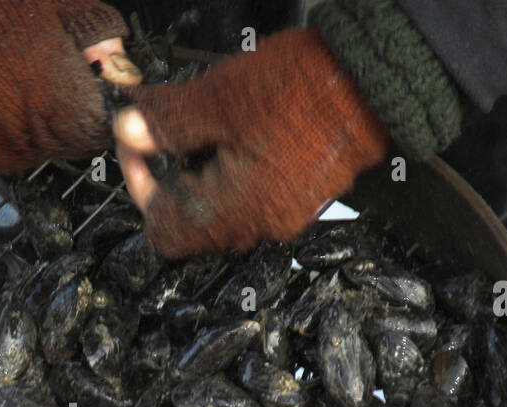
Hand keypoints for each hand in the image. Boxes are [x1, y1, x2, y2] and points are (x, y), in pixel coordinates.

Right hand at [0, 0, 139, 172]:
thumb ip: (105, 48)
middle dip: (63, 116)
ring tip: (11, 80)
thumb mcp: (69, 8)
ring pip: (28, 152)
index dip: (97, 112)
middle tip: (44, 76)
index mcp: (56, 103)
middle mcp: (20, 135)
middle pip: (63, 145)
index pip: (97, 134)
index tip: (90, 93)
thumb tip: (123, 79)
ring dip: (28, 126)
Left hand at [114, 28, 390, 258]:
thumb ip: (166, 122)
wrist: (378, 77)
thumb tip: (128, 131)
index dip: (137, 185)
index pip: (162, 228)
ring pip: (218, 210)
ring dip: (199, 172)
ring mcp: (285, 213)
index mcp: (237, 211)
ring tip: (202, 124)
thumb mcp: (220, 97)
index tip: (136, 144)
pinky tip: (233, 131)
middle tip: (162, 128)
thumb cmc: (309, 87)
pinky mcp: (301, 196)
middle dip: (169, 175)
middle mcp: (261, 224)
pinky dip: (229, 170)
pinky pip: (249, 197)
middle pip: (190, 223)